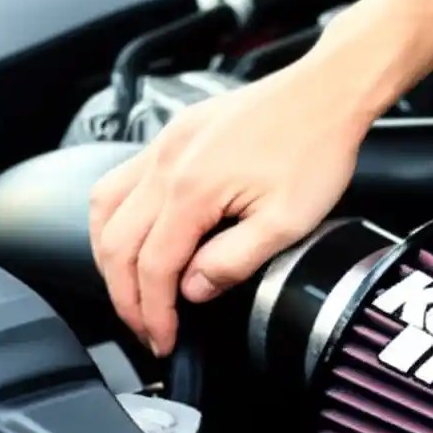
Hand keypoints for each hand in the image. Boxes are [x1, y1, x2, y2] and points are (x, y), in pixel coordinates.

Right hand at [89, 55, 376, 356]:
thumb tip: (193, 290)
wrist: (327, 92)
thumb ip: (233, 261)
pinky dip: (115, 219)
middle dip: (125, 297)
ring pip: (105, 210)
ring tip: (132, 292)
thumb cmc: (315, 148)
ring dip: (111, 258)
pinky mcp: (173, 135)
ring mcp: (164, 145)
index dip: (153, 313)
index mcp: (191, 189)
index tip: (163, 340)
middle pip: (116, 243)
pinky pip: (120, 181)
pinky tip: (132, 236)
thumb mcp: (286, 222)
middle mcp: (165, 164)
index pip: (152, 267)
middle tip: (145, 329)